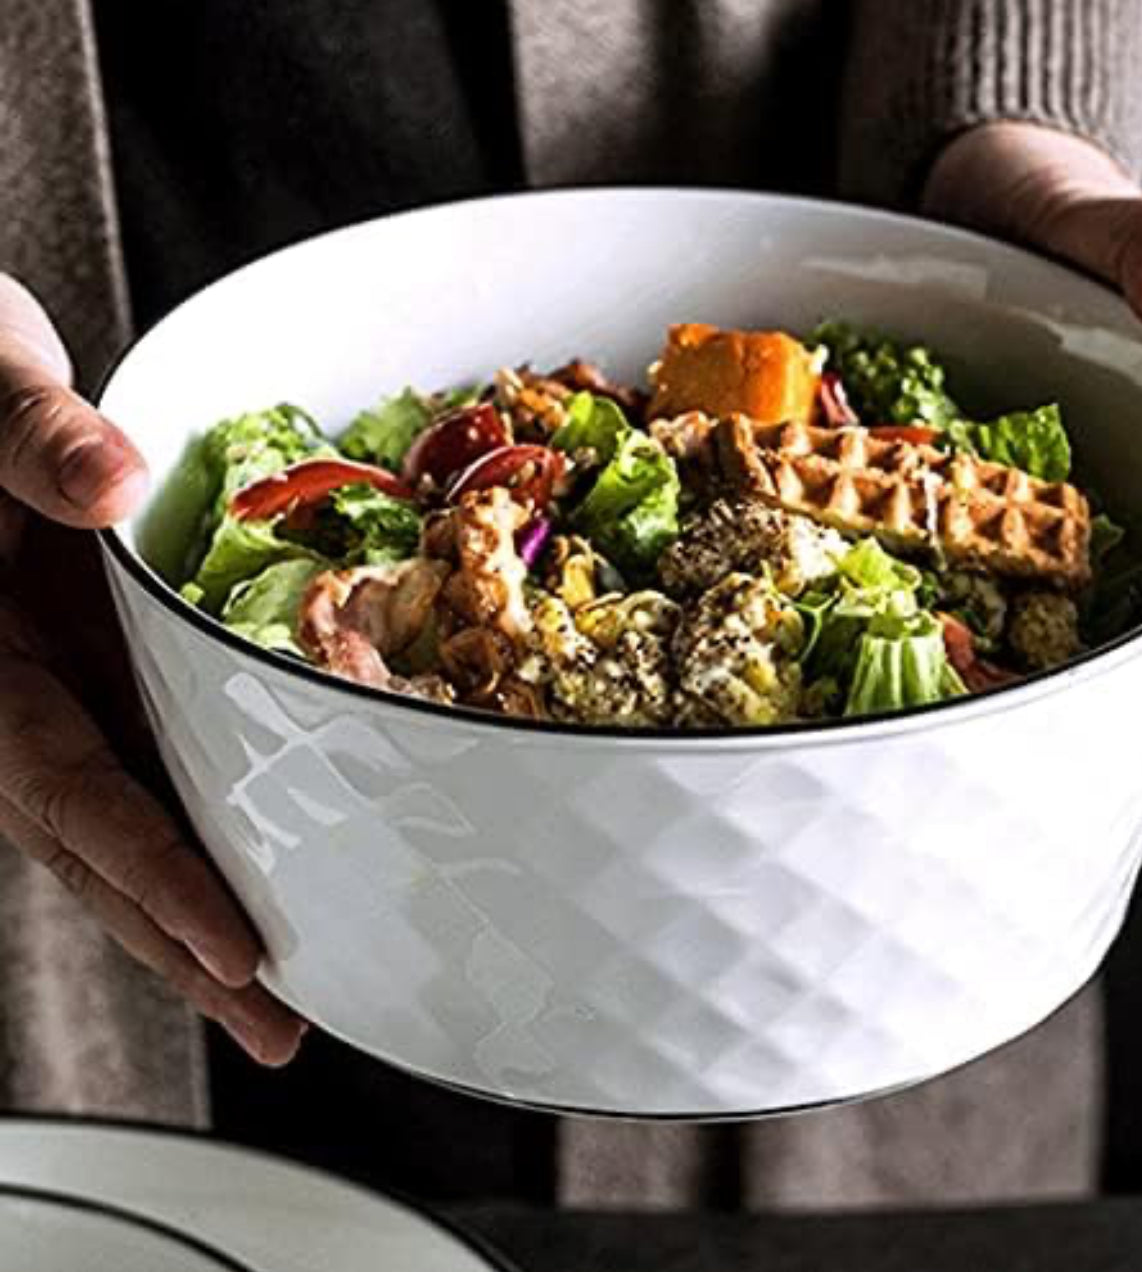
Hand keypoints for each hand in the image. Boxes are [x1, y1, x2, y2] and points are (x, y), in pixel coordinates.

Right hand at [0, 275, 305, 1063]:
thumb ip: (32, 440)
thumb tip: (109, 485)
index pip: (74, 792)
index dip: (155, 875)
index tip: (236, 949)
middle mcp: (23, 703)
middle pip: (106, 848)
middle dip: (189, 945)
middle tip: (277, 1028)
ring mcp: (63, 697)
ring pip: (132, 826)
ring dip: (200, 914)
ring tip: (280, 998)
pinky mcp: (99, 678)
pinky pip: (151, 770)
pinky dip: (205, 835)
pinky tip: (262, 876)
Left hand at [923, 123, 1141, 802]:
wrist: (965, 207)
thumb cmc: (1046, 218)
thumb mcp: (1104, 217)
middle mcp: (1117, 498)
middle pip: (1128, 632)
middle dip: (1096, 719)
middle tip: (1042, 809)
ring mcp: (1040, 511)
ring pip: (1047, 624)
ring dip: (1023, 697)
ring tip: (972, 779)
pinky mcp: (971, 504)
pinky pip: (963, 584)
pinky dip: (951, 637)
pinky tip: (917, 686)